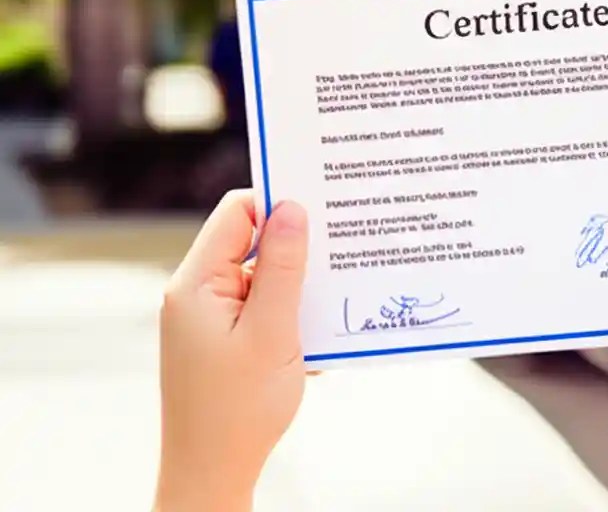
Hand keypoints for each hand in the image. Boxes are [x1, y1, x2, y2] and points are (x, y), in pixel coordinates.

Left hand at [155, 191, 308, 511]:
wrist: (212, 471)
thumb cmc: (239, 409)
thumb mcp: (271, 332)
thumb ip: (281, 268)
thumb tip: (292, 208)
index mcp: (196, 283)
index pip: (238, 212)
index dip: (280, 204)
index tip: (326, 209)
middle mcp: (196, 292)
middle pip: (250, 239)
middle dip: (297, 246)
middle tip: (343, 251)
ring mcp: (209, 316)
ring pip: (261, 274)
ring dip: (298, 285)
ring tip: (332, 302)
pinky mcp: (223, 337)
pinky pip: (261, 304)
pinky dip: (291, 312)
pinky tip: (316, 336)